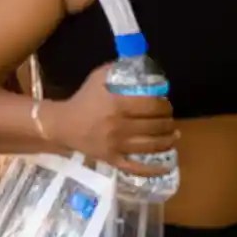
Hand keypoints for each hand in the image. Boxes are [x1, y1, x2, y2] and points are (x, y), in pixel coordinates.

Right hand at [46, 63, 177, 175]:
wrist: (63, 124)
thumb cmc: (84, 99)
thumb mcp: (98, 77)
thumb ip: (119, 70)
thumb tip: (143, 67)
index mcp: (117, 104)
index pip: (152, 105)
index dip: (164, 105)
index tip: (166, 104)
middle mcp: (118, 126)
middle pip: (155, 125)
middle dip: (168, 121)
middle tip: (169, 118)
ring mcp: (116, 145)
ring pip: (152, 145)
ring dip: (167, 140)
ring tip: (172, 135)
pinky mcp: (113, 160)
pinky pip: (138, 168)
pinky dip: (155, 169)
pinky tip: (168, 164)